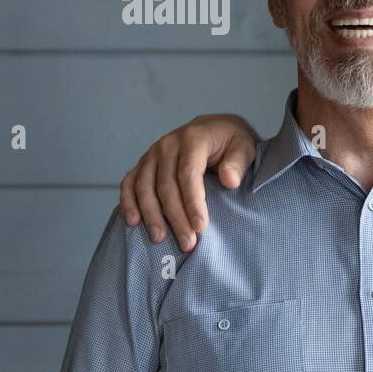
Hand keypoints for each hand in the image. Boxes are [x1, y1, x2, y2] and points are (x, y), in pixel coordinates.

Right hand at [119, 114, 258, 251]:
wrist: (214, 128)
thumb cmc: (231, 142)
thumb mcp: (244, 147)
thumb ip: (238, 163)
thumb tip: (230, 181)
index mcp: (193, 138)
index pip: (189, 174)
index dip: (193, 202)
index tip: (200, 227)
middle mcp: (168, 144)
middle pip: (166, 185)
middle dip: (175, 216)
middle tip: (186, 242)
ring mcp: (152, 154)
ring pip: (144, 187)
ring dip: (151, 214)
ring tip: (159, 239)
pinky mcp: (143, 163)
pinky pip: (129, 183)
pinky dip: (128, 202)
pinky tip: (132, 221)